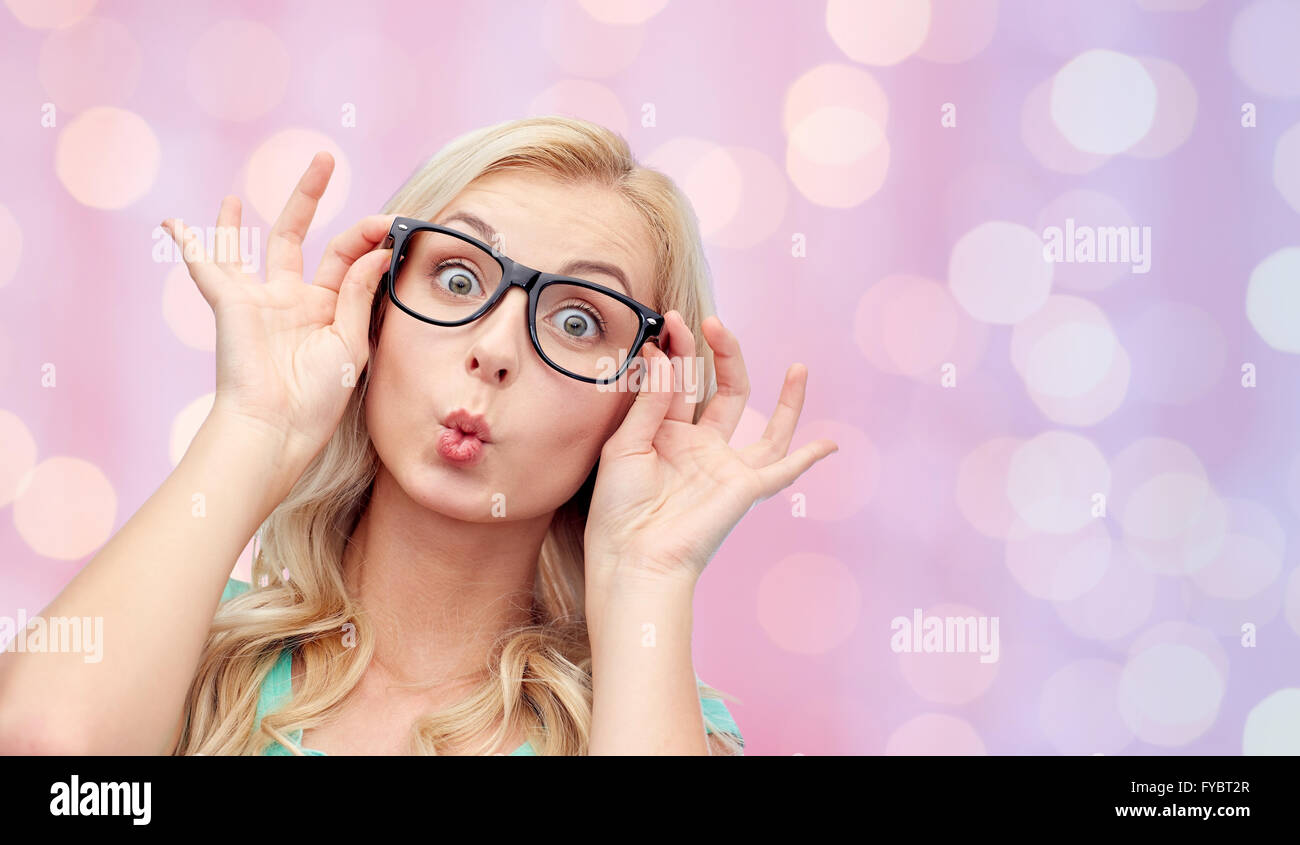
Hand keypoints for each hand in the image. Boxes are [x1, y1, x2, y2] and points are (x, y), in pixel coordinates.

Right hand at [161, 152, 393, 468]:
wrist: (277, 428)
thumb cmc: (317, 398)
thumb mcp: (351, 343)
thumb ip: (359, 293)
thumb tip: (378, 250)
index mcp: (328, 309)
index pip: (348, 257)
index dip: (370, 236)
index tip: (394, 222)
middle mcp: (294, 299)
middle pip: (302, 235)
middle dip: (311, 196)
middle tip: (324, 158)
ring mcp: (261, 299)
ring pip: (256, 243)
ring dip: (251, 213)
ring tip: (242, 187)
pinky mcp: (232, 303)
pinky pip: (207, 268)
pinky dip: (191, 245)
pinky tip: (175, 223)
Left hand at [583, 311, 838, 590]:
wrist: (633, 558)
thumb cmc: (617, 510)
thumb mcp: (625, 445)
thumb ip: (650, 401)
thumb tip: (667, 356)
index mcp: (666, 434)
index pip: (681, 381)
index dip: (679, 349)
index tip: (670, 320)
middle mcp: (700, 447)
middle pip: (723, 391)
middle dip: (720, 354)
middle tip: (712, 321)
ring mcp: (726, 467)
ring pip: (766, 426)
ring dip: (785, 398)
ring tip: (798, 366)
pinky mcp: (746, 489)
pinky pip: (785, 471)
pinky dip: (809, 458)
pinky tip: (830, 444)